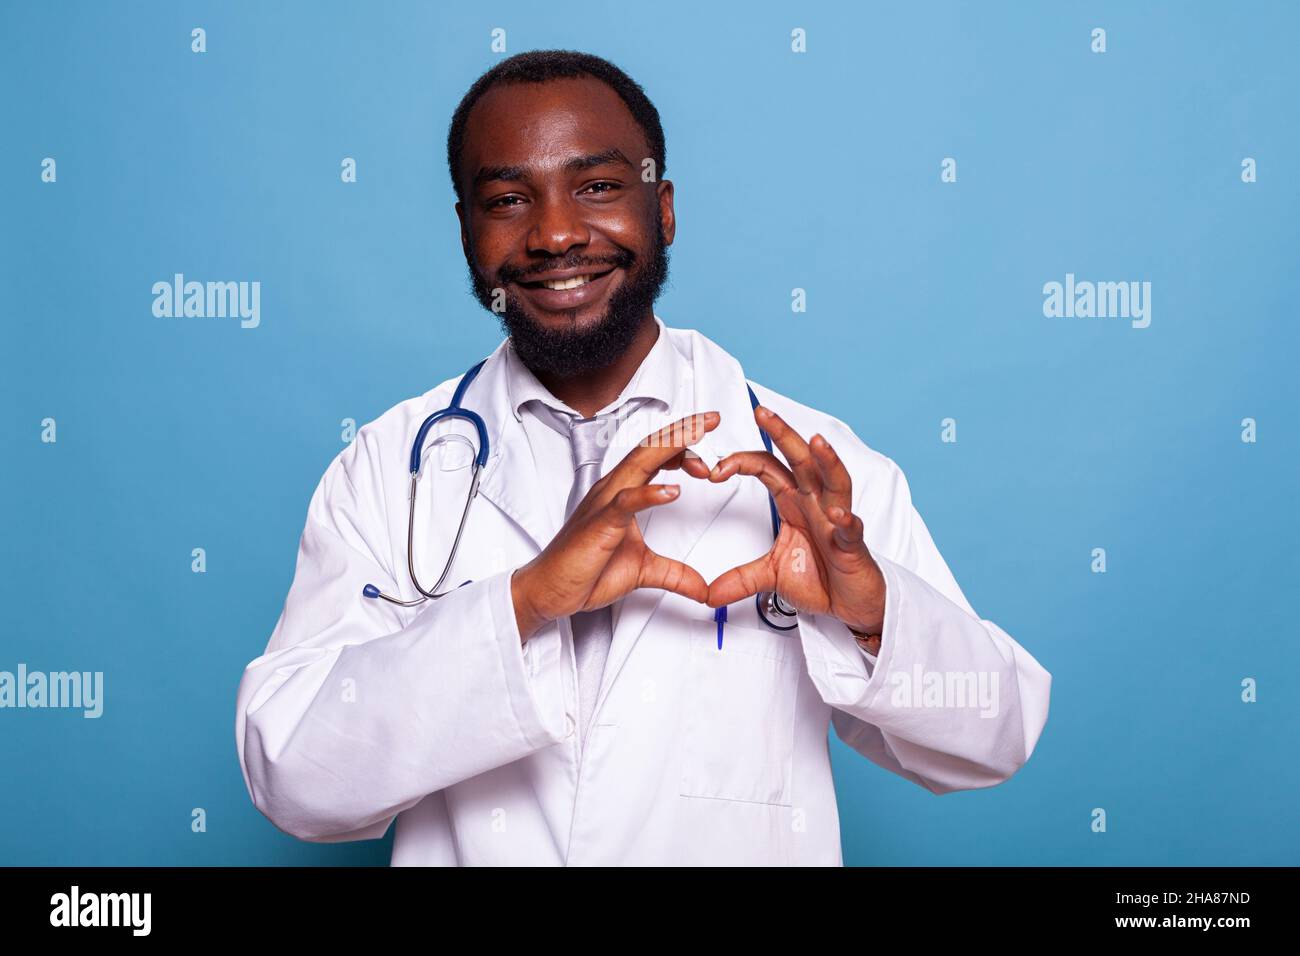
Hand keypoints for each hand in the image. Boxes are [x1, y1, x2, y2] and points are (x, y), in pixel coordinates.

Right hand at [511, 411, 719, 641]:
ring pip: (639, 464)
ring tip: (699, 435)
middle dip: (683, 431)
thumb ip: (675, 574)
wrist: (549, 591)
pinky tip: (673, 491)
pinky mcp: (599, 524)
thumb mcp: (642, 571)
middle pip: (650, 449)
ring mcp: (605, 504)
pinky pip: (625, 503)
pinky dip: (649, 494)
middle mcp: (613, 490)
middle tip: (712, 418)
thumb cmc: (585, 572)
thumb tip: (703, 589)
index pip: (655, 456)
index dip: (683, 442)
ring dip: (671, 447)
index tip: (710, 433)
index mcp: (623, 493)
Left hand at [703, 405, 886, 647]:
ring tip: (816, 443)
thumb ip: (739, 579)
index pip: (767, 468)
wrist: (850, 604)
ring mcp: (836, 521)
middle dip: (783, 434)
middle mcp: (817, 503)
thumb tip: (708, 594)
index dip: (741, 462)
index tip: (714, 470)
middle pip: (801, 459)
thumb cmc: (821, 579)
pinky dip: (845, 518)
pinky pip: (850, 527)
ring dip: (826, 461)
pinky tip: (837, 512)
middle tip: (762, 412)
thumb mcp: (771, 576)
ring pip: (835, 482)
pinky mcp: (852, 545)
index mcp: (795, 502)